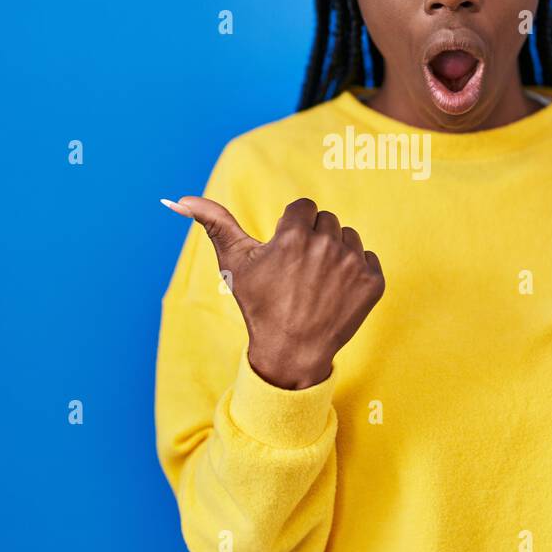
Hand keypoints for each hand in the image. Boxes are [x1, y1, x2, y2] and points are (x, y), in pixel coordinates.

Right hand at [162, 196, 384, 388]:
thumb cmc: (261, 305)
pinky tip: (337, 292)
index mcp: (294, 235)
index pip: (303, 208)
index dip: (292, 229)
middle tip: (300, 272)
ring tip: (318, 281)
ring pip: (348, 237)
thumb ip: (213, 223)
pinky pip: (368, 258)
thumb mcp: (234, 262)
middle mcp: (326, 245)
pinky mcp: (372, 282)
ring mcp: (353, 264)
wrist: (292, 352)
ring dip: (336, 253)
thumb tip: (178, 200)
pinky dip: (355, 273)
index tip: (286, 255)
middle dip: (314, 239)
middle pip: (326, 221)